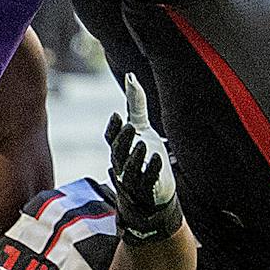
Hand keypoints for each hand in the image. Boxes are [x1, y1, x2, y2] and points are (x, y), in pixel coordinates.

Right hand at [105, 74, 181, 241]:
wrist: (153, 194)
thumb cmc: (145, 156)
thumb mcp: (142, 128)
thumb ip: (136, 104)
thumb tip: (130, 75)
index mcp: (119, 149)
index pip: (111, 138)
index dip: (114, 128)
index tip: (119, 115)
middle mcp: (122, 165)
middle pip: (118, 152)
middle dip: (123, 140)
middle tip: (131, 126)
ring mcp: (133, 180)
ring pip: (129, 169)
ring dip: (135, 157)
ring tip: (143, 144)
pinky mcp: (147, 191)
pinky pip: (148, 181)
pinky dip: (152, 170)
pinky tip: (158, 159)